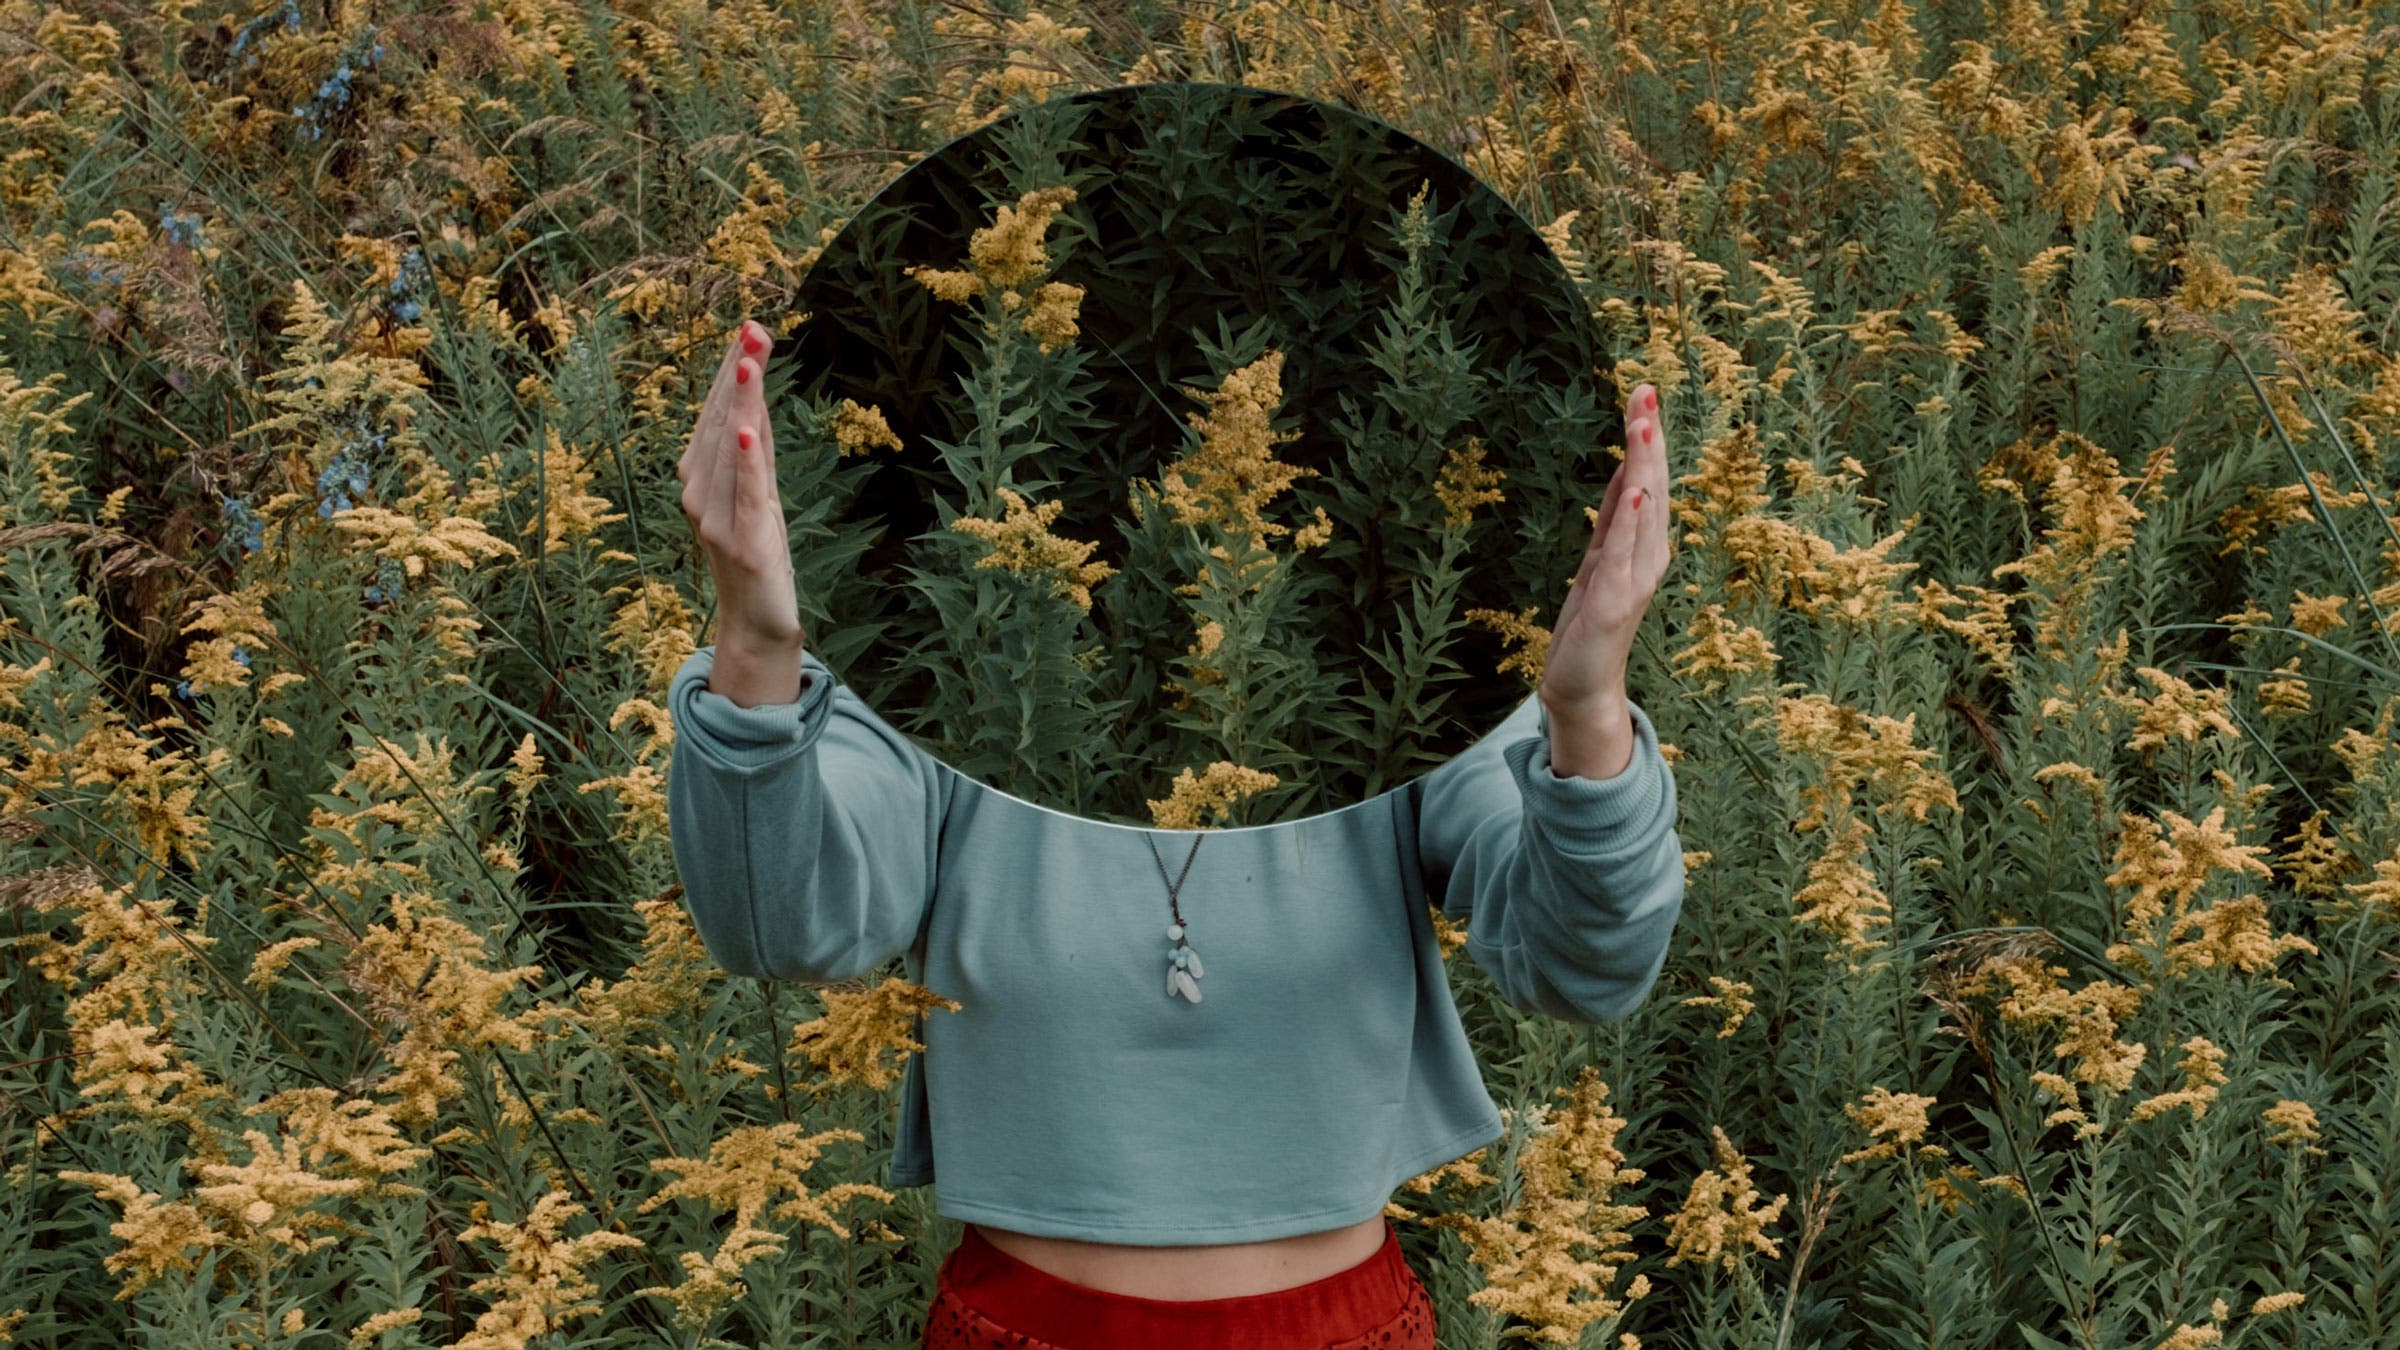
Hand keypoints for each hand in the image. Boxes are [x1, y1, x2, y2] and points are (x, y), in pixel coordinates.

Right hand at [678, 318, 806, 704]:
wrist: (756, 622)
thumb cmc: (757, 553)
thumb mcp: (759, 491)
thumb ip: (757, 446)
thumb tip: (757, 391)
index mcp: (701, 477)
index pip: (718, 412)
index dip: (733, 370)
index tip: (750, 328)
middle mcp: (699, 492)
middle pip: (721, 423)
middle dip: (738, 375)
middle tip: (754, 328)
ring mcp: (715, 518)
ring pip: (729, 449)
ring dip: (741, 405)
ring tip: (750, 364)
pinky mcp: (741, 541)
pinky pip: (744, 494)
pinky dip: (745, 462)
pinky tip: (749, 432)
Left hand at [1540, 382, 1671, 717]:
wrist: (1581, 685)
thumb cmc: (1593, 622)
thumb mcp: (1600, 557)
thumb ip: (1615, 516)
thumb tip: (1629, 468)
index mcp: (1644, 544)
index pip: (1647, 480)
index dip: (1646, 438)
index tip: (1643, 392)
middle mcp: (1648, 558)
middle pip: (1651, 488)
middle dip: (1648, 441)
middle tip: (1646, 393)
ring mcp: (1634, 581)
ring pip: (1642, 514)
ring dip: (1643, 470)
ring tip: (1643, 429)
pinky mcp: (1613, 605)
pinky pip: (1621, 557)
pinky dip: (1630, 524)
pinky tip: (1635, 495)